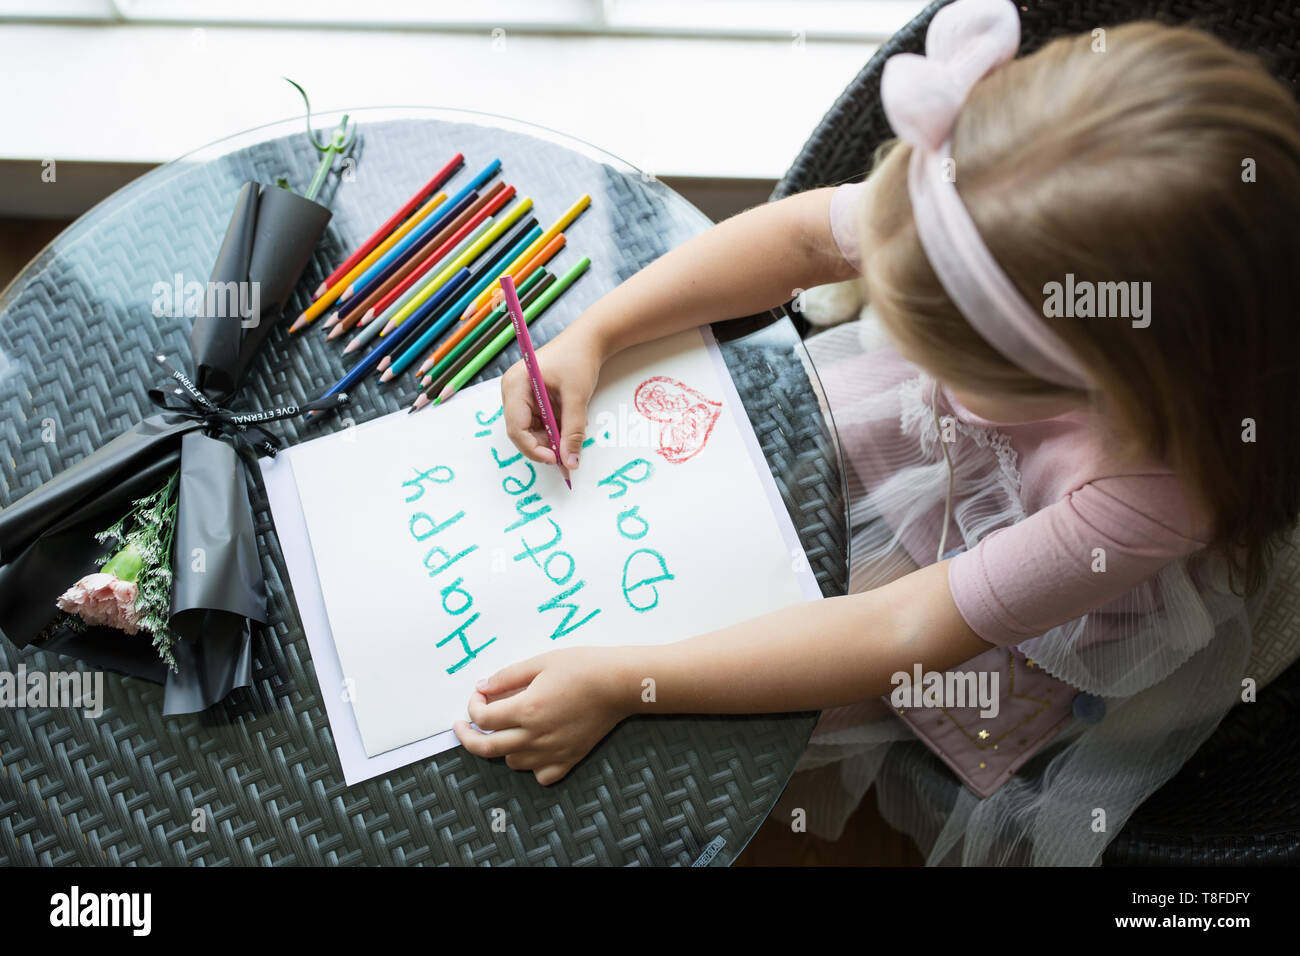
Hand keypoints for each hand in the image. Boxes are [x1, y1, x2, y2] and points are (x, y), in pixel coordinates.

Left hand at [453, 646, 631, 784]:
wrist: (619, 684)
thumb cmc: (583, 667)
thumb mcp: (540, 662)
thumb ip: (507, 677)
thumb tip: (483, 686)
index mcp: (526, 710)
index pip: (483, 718)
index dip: (473, 705)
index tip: (479, 694)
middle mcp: (535, 736)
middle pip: (487, 748)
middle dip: (467, 736)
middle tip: (462, 726)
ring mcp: (552, 752)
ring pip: (512, 762)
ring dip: (501, 748)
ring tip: (506, 729)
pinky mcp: (570, 758)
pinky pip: (541, 775)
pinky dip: (532, 766)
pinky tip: (533, 749)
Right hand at [501, 325, 603, 471]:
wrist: (588, 340)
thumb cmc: (578, 359)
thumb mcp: (577, 397)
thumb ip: (573, 432)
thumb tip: (570, 463)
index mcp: (515, 385)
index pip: (516, 428)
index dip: (534, 448)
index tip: (556, 460)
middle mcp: (512, 391)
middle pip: (521, 431)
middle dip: (544, 445)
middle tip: (567, 455)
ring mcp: (520, 395)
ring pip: (531, 430)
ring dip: (551, 438)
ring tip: (572, 435)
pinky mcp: (531, 399)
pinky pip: (538, 423)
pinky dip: (553, 429)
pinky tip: (569, 425)